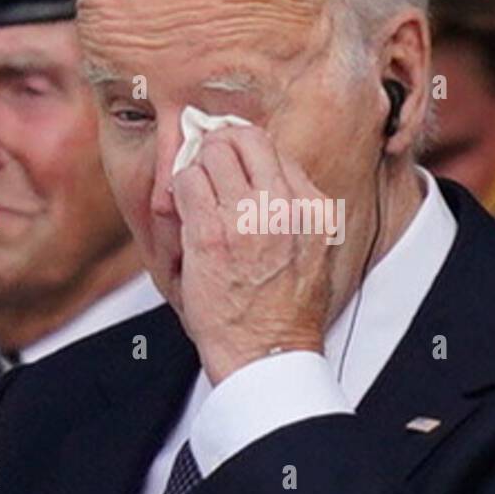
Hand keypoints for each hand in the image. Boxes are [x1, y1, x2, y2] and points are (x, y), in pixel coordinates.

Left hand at [172, 125, 333, 382]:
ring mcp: (247, 217)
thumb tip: (267, 179)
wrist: (268, 354)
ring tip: (197, 196)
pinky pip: (187, 182)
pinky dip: (181, 190)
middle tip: (208, 163)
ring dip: (198, 169)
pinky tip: (185, 213)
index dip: (247, 154)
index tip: (233, 167)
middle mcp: (285, 205)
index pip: (275, 151)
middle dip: (221, 145)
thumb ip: (296, 213)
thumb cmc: (285, 312)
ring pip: (212, 153)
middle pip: (246, 138)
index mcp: (313, 208)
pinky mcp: (211, 233)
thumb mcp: (313, 253)